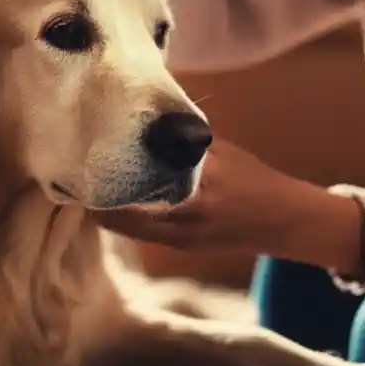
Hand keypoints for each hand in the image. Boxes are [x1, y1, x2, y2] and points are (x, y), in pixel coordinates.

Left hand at [95, 140, 364, 275]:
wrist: (285, 222)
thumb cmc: (254, 179)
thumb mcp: (221, 153)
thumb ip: (182, 143)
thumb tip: (146, 119)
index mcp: (194, 191)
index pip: (133, 189)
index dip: (103, 176)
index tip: (87, 156)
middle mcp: (182, 221)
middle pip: (118, 215)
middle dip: (97, 196)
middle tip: (80, 172)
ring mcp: (179, 239)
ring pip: (124, 227)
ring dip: (107, 208)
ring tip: (93, 183)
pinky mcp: (180, 247)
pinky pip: (139, 233)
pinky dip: (125, 218)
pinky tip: (118, 199)